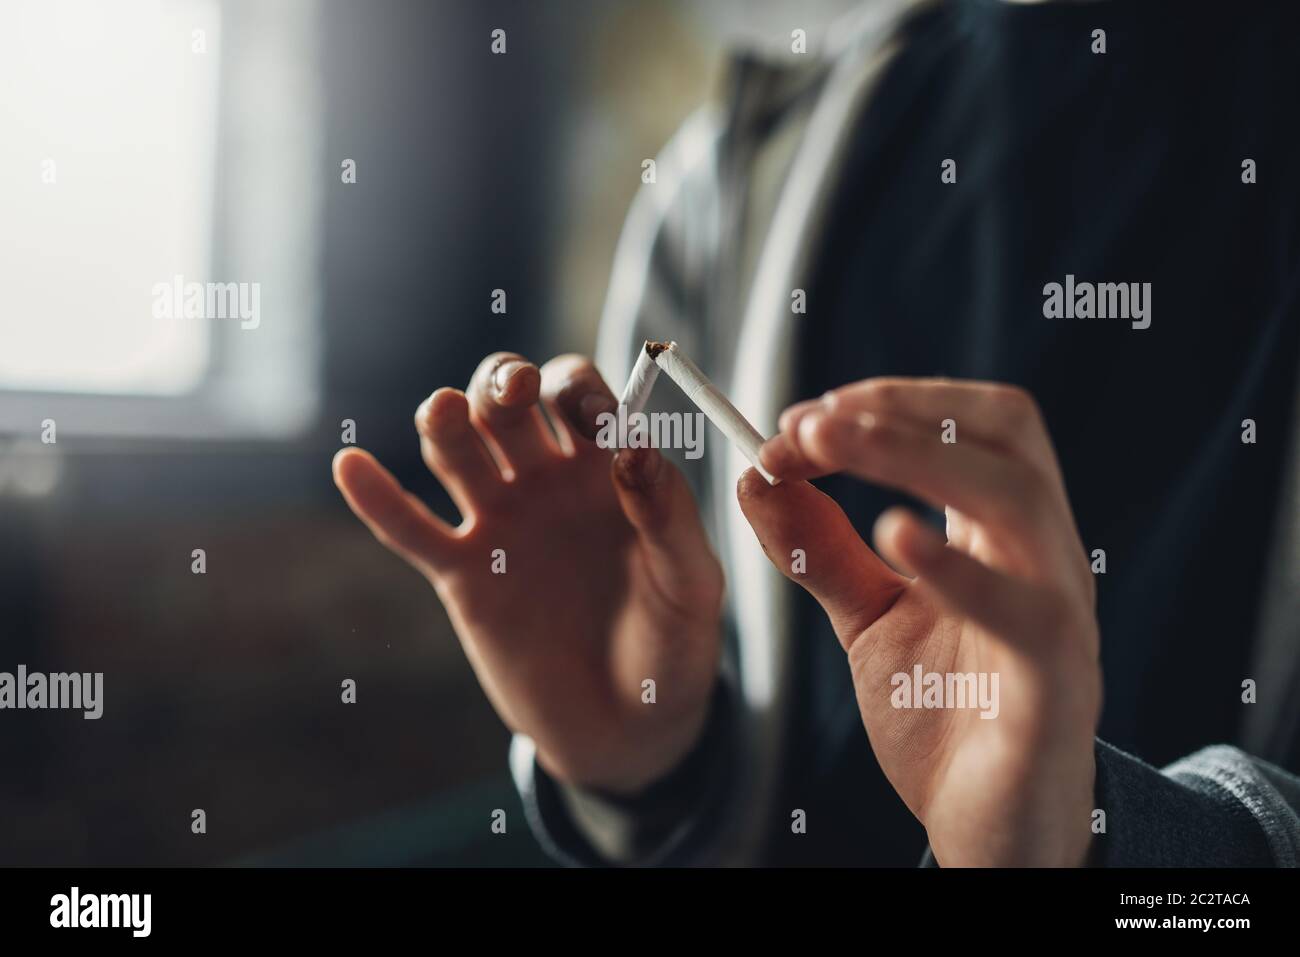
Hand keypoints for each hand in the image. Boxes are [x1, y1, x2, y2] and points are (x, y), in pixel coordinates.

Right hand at [333, 353, 723, 794]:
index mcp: (607, 469)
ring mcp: (500, 524)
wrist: (626, 726)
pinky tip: (350, 465)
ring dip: (445, 420)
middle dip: (502, 382)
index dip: (576, 390)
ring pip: (456, 449)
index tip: (588, 415)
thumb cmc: (672, 645)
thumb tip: (635, 449)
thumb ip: (669, 517)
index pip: (579, 395)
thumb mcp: (691, 584)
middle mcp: (547, 482)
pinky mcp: (462, 576)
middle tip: (511, 391)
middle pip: (506, 404)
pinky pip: (409, 530)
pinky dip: (376, 498)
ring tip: (445, 413)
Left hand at [741, 378, 1101, 865]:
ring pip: (1016, 497)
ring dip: (916, 456)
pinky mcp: (1054, 683)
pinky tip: (896, 535)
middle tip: (807, 421)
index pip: (967, 423)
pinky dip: (959, 568)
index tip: (797, 418)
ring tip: (832, 444)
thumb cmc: (942, 714)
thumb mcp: (866, 614)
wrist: (987, 825)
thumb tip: (757, 473)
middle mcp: (1042, 554)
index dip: (884, 403)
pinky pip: (1024, 612)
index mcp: (1002, 530)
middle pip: (1001, 433)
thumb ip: (818, 547)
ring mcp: (1058, 612)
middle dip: (898, 411)